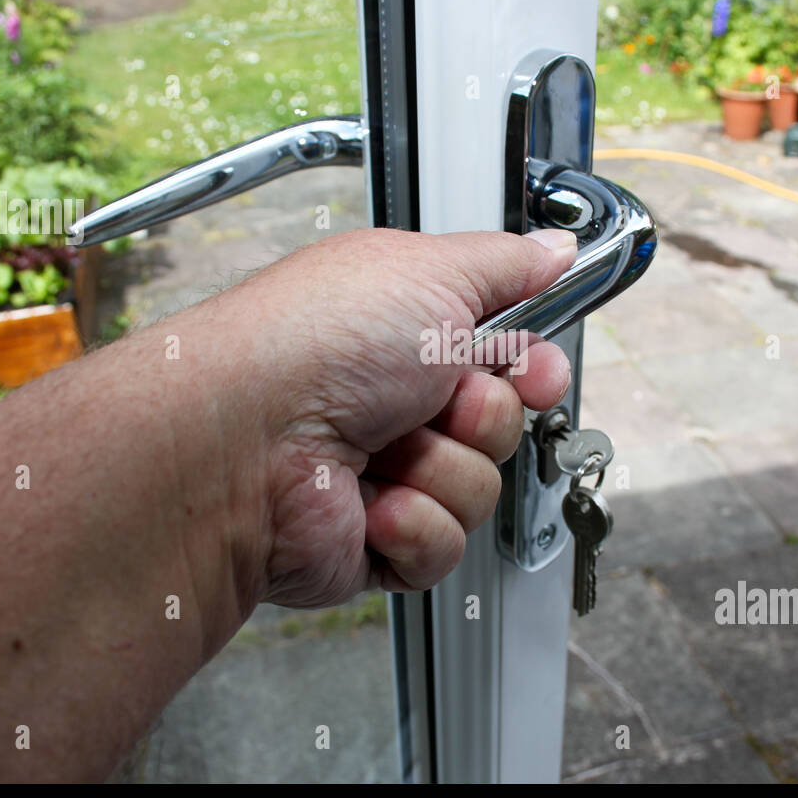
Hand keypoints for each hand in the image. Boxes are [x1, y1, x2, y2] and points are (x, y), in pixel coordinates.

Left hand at [181, 227, 576, 609]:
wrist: (245, 442)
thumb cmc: (315, 344)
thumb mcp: (428, 272)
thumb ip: (504, 263)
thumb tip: (552, 251)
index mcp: (403, 333)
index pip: (503, 358)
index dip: (531, 368)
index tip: (534, 370)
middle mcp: (391, 402)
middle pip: (499, 426)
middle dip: (479, 415)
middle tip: (435, 397)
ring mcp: (381, 473)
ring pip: (477, 488)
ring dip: (440, 466)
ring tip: (384, 448)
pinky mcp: (372, 541)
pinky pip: (443, 546)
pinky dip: (413, 523)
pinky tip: (368, 502)